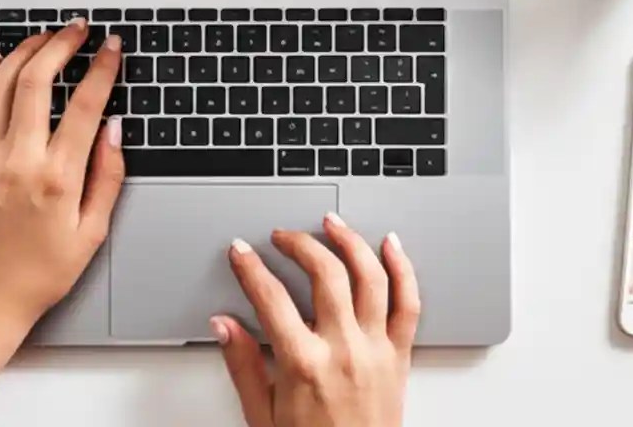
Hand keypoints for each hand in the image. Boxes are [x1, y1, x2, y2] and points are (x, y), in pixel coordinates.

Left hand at [0, 20, 124, 423]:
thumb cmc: (38, 274)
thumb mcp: (92, 232)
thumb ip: (108, 177)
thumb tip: (114, 131)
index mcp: (56, 178)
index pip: (84, 105)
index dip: (101, 68)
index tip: (111, 48)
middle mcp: (17, 160)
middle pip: (37, 81)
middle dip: (61, 45)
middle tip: (77, 29)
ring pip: (0, 86)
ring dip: (24, 52)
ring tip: (44, 37)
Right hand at [212, 214, 419, 426]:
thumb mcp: (263, 415)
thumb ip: (243, 365)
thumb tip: (223, 325)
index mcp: (304, 365)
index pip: (271, 298)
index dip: (251, 268)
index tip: (241, 252)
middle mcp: (344, 350)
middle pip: (325, 274)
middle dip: (298, 244)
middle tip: (281, 236)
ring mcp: (376, 349)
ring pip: (370, 277)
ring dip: (350, 242)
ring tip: (331, 224)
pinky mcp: (400, 355)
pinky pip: (409, 302)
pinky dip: (403, 268)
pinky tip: (390, 245)